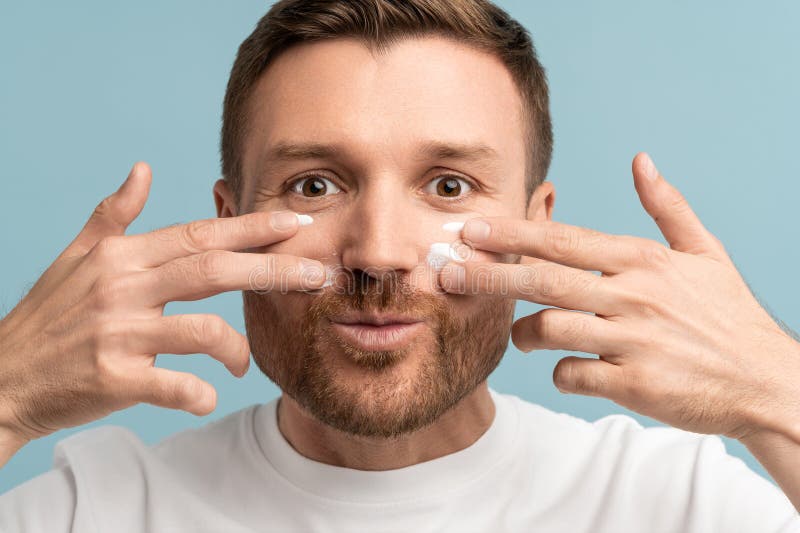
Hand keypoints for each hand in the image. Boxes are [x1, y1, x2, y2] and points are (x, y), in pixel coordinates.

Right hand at [0, 162, 324, 445]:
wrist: (1, 379)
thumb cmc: (46, 319)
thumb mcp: (76, 257)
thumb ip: (113, 214)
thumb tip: (143, 169)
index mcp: (122, 255)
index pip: (200, 233)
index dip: (254, 227)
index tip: (299, 222)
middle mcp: (122, 287)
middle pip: (214, 270)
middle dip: (274, 270)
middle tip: (319, 276)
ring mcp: (118, 333)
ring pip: (202, 331)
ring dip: (237, 347)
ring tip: (244, 361)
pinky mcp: (113, 378)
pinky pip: (175, 385)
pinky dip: (201, 394)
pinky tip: (208, 397)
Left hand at [439, 153, 799, 442]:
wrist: (766, 381)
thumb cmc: (728, 316)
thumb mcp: (705, 252)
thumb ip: (667, 206)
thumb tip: (640, 160)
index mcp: (644, 260)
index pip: (563, 240)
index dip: (512, 234)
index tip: (471, 229)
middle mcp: (635, 296)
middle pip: (543, 280)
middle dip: (488, 275)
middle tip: (447, 274)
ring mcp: (634, 341)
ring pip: (551, 328)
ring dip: (523, 332)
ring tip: (519, 334)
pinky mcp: (635, 384)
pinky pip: (572, 374)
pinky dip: (560, 372)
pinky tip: (566, 368)